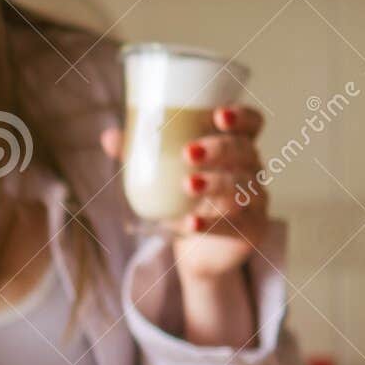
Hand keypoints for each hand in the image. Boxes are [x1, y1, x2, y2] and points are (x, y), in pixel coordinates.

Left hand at [100, 102, 270, 279]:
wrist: (201, 248)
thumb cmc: (187, 199)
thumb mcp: (165, 174)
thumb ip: (141, 154)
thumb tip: (109, 136)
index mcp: (235, 147)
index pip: (251, 124)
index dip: (241, 117)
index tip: (218, 115)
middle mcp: (250, 170)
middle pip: (245, 151)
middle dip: (219, 148)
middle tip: (189, 152)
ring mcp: (254, 200)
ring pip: (241, 187)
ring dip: (215, 184)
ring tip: (188, 185)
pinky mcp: (250, 230)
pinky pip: (234, 225)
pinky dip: (211, 224)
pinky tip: (191, 224)